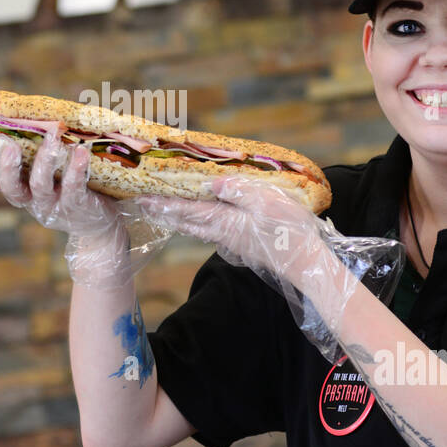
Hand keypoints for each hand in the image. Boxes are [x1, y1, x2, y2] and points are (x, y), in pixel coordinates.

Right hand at [0, 127, 121, 239]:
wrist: (100, 223)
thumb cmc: (72, 187)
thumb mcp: (53, 174)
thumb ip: (41, 152)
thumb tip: (38, 114)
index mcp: (23, 190)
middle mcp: (33, 201)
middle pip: (13, 188)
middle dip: (8, 166)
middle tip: (7, 143)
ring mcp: (54, 206)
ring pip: (41, 185)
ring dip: (45, 160)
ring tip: (53, 137)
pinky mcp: (77, 207)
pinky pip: (74, 189)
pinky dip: (75, 169)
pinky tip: (80, 152)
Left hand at [131, 175, 330, 289]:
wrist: (305, 262)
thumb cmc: (288, 229)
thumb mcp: (266, 200)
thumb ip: (237, 191)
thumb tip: (211, 184)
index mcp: (224, 221)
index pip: (186, 210)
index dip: (163, 204)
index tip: (141, 199)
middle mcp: (222, 233)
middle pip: (186, 221)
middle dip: (164, 211)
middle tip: (142, 203)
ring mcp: (232, 240)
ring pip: (197, 227)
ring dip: (179, 217)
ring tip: (163, 208)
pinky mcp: (242, 243)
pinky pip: (211, 230)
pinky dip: (197, 222)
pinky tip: (199, 218)